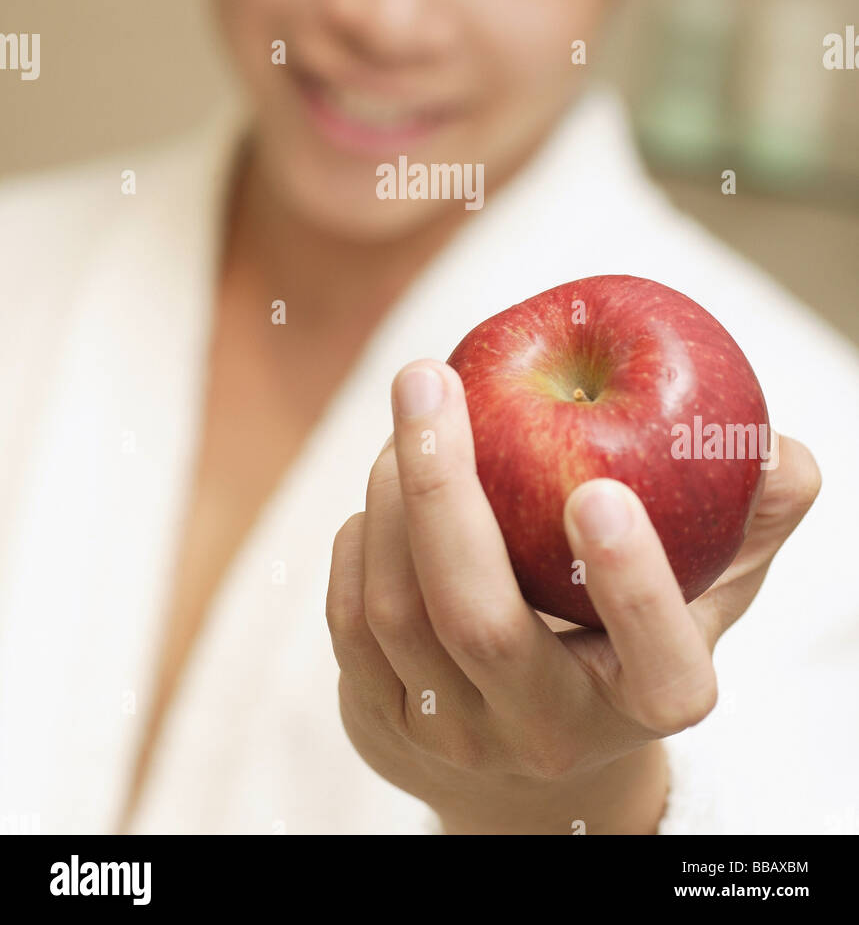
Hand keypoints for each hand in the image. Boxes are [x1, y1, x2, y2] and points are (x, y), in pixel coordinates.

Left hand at [326, 359, 819, 834]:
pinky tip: (385, 484)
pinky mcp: (385, 725)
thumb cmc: (632, 640)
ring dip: (392, 490)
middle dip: (445, 486)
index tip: (599, 490)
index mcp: (647, 698)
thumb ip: (750, 521)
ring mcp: (457, 737)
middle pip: (481, 622)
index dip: (633, 583)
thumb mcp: (707, 590)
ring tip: (413, 411)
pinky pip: (349, 621)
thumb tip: (780, 453)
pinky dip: (360, 536)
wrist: (541, 763)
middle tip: (431, 375)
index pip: (657, 659)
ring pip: (398, 611)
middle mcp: (548, 731)